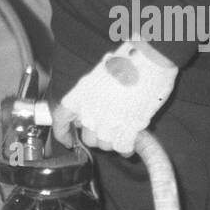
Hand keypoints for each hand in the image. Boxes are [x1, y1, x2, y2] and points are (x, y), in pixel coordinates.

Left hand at [51, 40, 177, 155]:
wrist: (147, 63)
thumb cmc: (126, 62)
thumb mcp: (100, 74)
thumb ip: (91, 94)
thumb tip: (90, 109)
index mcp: (80, 95)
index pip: (61, 120)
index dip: (63, 133)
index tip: (68, 140)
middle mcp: (90, 112)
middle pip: (88, 138)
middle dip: (97, 136)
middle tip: (108, 127)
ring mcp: (108, 123)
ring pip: (105, 145)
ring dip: (112, 141)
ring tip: (122, 128)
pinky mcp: (127, 131)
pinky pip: (122, 148)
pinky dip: (126, 147)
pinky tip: (131, 140)